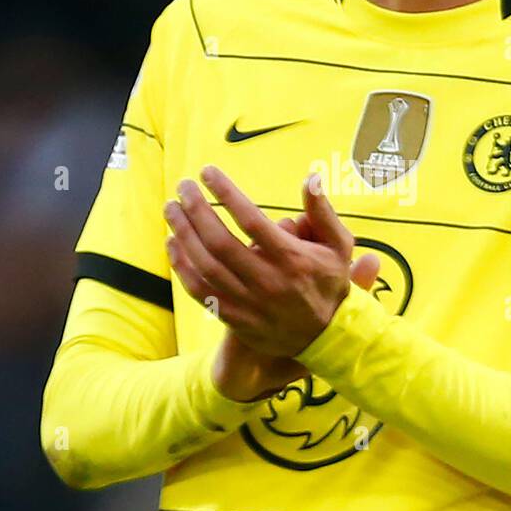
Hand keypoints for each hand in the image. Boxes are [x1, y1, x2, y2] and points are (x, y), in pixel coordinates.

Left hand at [165, 171, 379, 390]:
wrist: (325, 338)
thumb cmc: (329, 283)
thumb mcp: (339, 247)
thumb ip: (323, 213)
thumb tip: (311, 177)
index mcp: (292, 258)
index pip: (251, 219)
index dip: (226, 193)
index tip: (208, 172)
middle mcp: (268, 281)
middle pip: (220, 241)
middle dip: (197, 209)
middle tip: (183, 187)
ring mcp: (248, 302)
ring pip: (206, 265)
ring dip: (183, 234)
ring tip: (171, 208)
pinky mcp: (234, 318)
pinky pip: (200, 291)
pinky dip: (181, 267)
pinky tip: (172, 243)